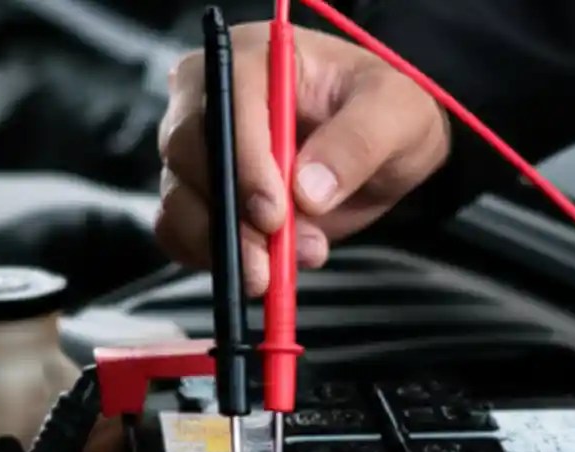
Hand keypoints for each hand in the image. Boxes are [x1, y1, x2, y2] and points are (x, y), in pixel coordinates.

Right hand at [156, 22, 451, 294]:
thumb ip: (356, 142)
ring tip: (279, 270)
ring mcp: (202, 150)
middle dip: (230, 214)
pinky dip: (213, 258)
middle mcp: (213, 99)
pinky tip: (257, 269)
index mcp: (254, 60)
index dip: (243, 162)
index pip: (225, 103)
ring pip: (179, 199)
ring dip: (225, 245)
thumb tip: (308, 189)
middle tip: (272, 260)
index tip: (274, 213)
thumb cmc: (386, 113)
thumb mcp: (396, 113)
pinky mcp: (203, 196)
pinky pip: (180, 231)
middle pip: (187, 153)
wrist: (386, 149)